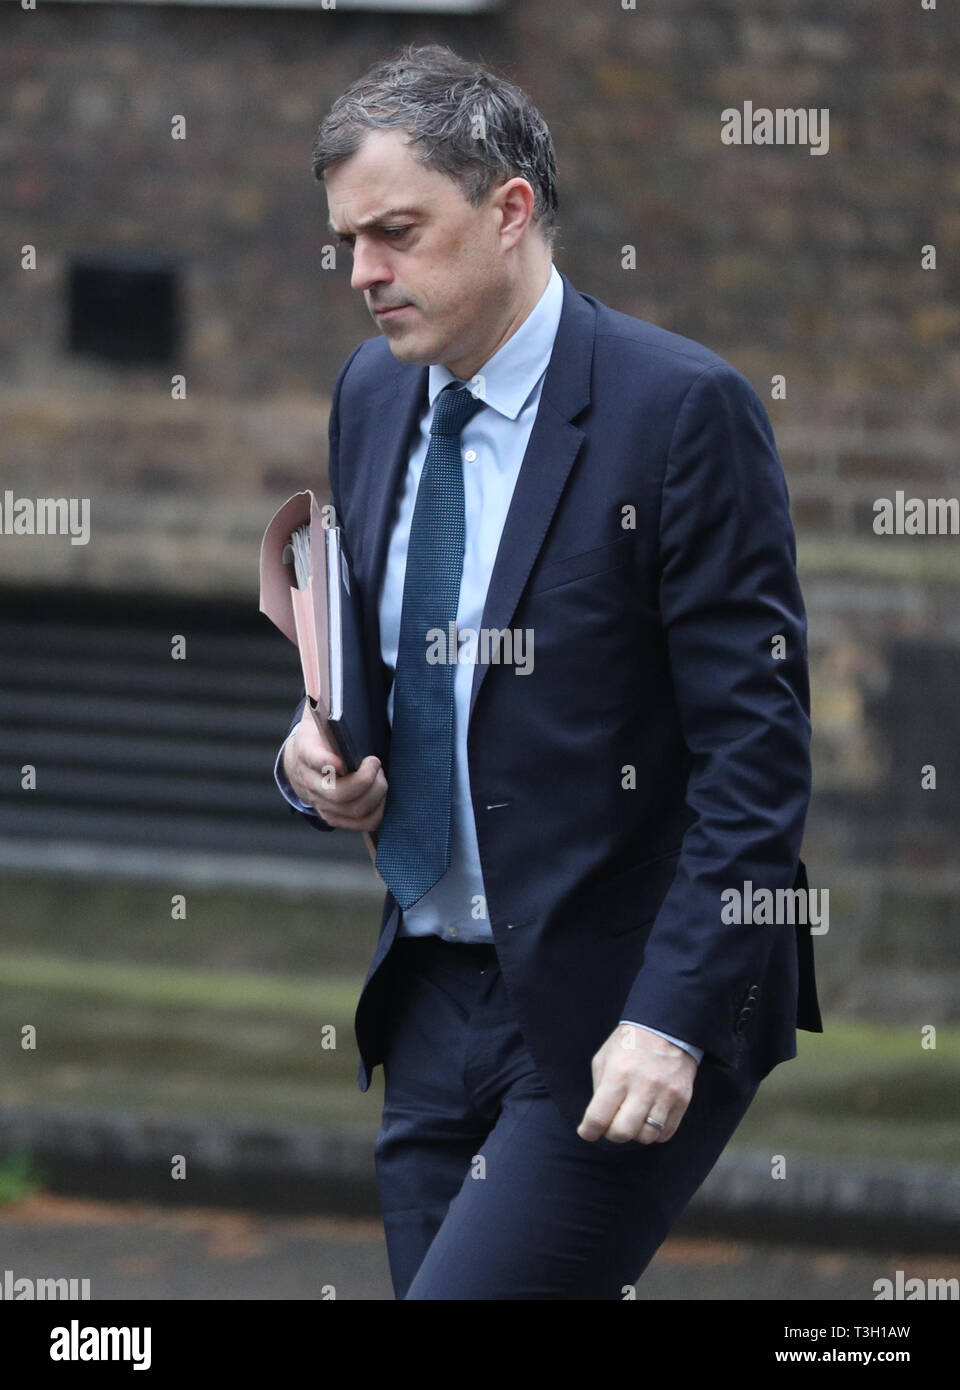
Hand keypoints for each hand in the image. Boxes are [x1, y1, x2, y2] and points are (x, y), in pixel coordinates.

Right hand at [283, 711, 387, 830]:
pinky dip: (376, 812)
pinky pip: (358, 823)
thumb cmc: (319, 733)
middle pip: (338, 792)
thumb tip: (337, 679)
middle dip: (365, 781)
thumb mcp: (319, 713)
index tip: (343, 760)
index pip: (312, 757)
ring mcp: (320, 802)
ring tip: (382, 777)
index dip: (326, 761)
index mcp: (305, 750)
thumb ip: (327, 704)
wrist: (299, 761)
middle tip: (376, 763)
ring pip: (351, 810)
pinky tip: (383, 796)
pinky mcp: (333, 815)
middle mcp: (309, 782)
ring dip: (375, 795)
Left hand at [577, 1024, 696, 1144]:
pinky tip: (649, 1118)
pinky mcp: (682, 1099)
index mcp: (618, 1075)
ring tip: (632, 1119)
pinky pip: (666, 1133)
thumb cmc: (629, 1043)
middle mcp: (642, 1087)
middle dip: (612, 1134)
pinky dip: (655, 1133)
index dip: (588, 1131)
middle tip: (611, 1124)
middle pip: (623, 1133)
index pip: (598, 1118)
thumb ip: (598, 1090)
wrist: (666, 1028)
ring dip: (635, 1133)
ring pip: (646, 1137)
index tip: (587, 1131)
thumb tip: (597, 1121)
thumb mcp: (604, 1058)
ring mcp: (665, 1094)